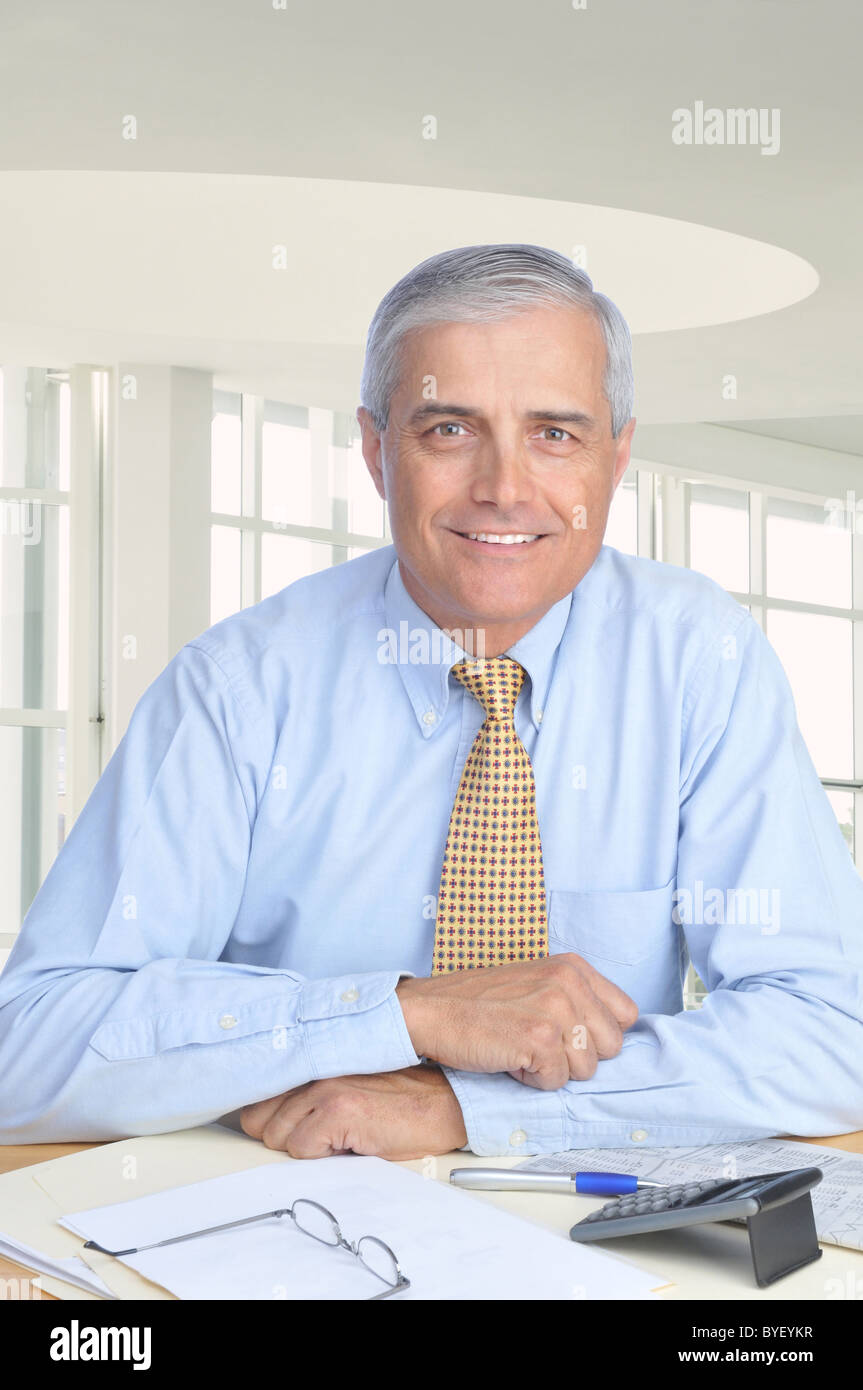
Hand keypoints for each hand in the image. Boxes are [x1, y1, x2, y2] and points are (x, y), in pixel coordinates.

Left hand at [240, 1064, 467, 1159]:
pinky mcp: (339, 1110)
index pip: (256, 1095)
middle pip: (257, 1119)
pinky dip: (321, 1157)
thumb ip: (308, 1091)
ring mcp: (324, 1087)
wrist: (443, 1103)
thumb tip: (270, 1120)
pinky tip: (349, 1144)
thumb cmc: (399, 1098)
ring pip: (276, 1137)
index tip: (286, 1128)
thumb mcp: (347, 1085)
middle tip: (317, 1137)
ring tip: (337, 1138)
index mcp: (314, 1058)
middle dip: (282, 1137)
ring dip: (303, 1147)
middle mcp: (314, 1067)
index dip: (268, 1120)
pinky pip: (301, 1150)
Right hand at [397, 953, 637, 1089]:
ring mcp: (556, 1009)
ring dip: (552, 1069)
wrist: (432, 1011)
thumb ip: (576, 1001)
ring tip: (519, 1046)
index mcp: (574, 967)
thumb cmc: (479, 1004)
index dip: (598, 1036)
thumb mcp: (537, 984)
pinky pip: (557, 1082)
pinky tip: (508, 1056)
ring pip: (586, 1069)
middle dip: (577, 1056)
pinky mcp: (540, 1038)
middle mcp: (569, 982)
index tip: (568, 1037)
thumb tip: (612, 1038)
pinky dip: (531, 1079)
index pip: (625, 1015)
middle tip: (537, 1042)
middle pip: (611, 1047)